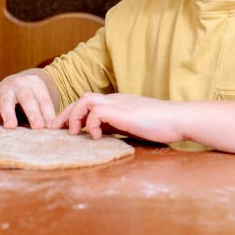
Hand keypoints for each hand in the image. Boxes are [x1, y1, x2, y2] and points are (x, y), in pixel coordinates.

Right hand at [0, 69, 56, 129]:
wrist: (16, 81)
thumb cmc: (32, 96)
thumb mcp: (41, 98)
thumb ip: (47, 113)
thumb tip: (53, 128)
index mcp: (35, 84)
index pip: (43, 99)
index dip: (48, 113)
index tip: (50, 127)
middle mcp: (20, 84)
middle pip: (27, 98)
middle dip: (32, 113)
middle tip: (37, 127)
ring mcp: (6, 90)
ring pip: (7, 101)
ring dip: (9, 114)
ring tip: (11, 126)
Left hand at [50, 92, 186, 141]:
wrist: (179, 119)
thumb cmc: (162, 125)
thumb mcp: (134, 125)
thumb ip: (119, 126)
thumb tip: (102, 135)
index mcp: (117, 102)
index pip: (88, 102)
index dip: (73, 113)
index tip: (63, 127)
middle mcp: (115, 99)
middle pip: (82, 98)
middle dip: (65, 113)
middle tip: (54, 128)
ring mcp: (119, 104)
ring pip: (85, 100)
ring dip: (74, 116)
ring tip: (73, 133)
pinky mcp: (123, 112)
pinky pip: (97, 111)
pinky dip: (91, 123)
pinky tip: (96, 136)